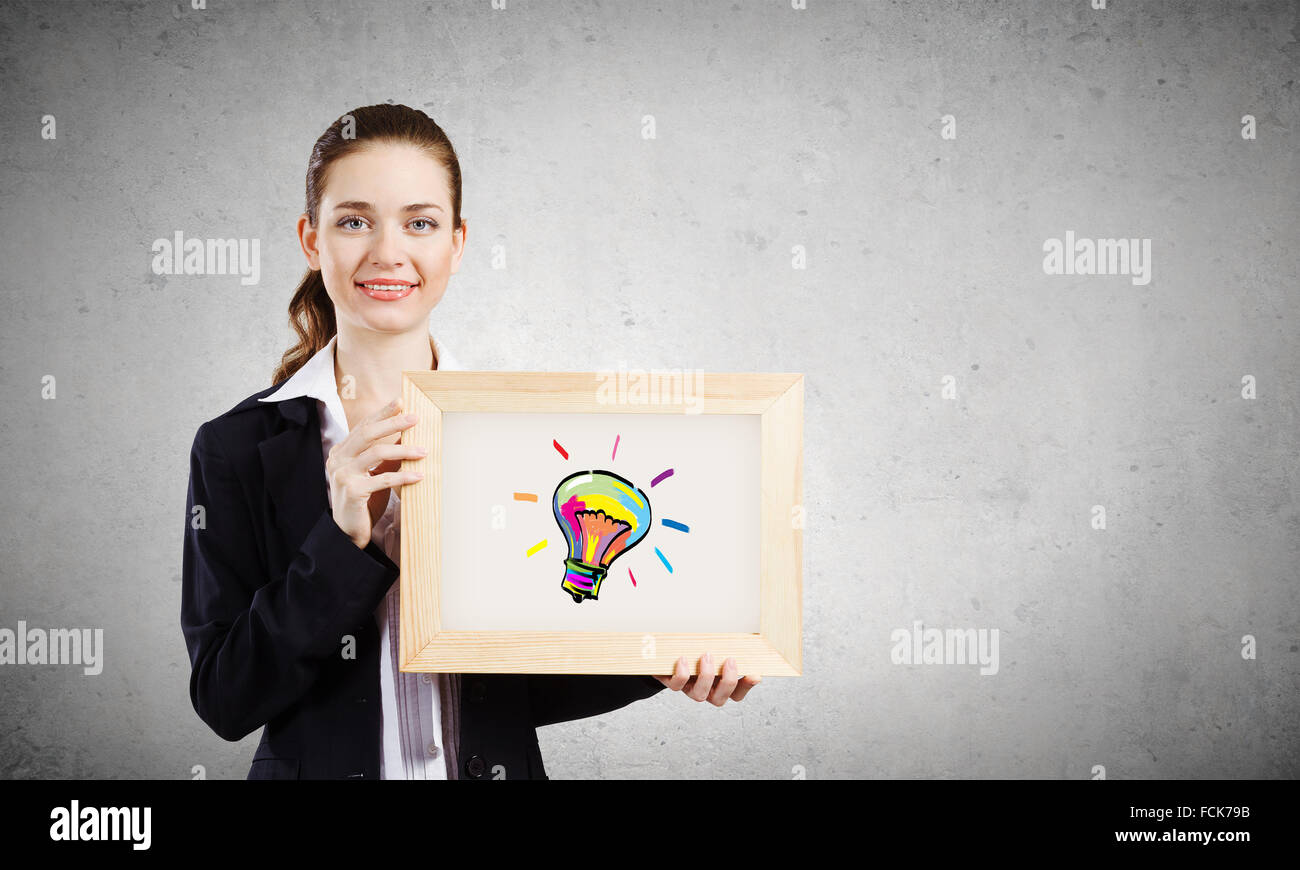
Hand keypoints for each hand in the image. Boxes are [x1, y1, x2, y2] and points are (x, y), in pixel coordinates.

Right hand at [325, 398, 426, 549]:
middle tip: (415, 418)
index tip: (400, 402)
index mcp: (341, 452)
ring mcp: (342, 475)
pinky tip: (419, 475)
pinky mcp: (352, 491)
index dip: (382, 413)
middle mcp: (338, 460)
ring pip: (376, 453)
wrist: (348, 531)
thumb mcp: (374, 473)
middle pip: (368, 434)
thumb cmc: (363, 500)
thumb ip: (385, 456)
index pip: (363, 426)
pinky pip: (382, 479)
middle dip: (393, 423)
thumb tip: (407, 435)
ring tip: (424, 450)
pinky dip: (403, 476)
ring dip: (403, 450)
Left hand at [652, 653, 760, 705]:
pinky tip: (684, 659)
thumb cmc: (696, 649)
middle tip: (730, 660)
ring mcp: (688, 689)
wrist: (665, 652)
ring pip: (699, 695)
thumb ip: (729, 646)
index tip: (755, 674)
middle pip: (720, 699)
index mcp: (718, 685)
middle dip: (728, 681)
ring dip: (706, 676)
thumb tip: (752, 637)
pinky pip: (677, 686)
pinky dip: (682, 674)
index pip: (737, 694)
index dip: (746, 687)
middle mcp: (705, 691)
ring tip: (707, 655)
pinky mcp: (671, 683)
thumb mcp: (715, 647)